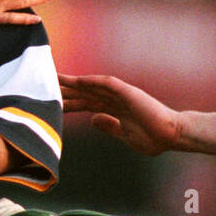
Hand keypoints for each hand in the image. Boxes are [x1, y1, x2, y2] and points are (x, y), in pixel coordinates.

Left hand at [59, 72, 182, 155]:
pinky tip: (79, 79)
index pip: (84, 103)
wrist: (173, 136)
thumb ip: (109, 127)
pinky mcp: (129, 93)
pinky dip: (94, 81)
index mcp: (112, 109)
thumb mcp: (125, 135)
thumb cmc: (153, 138)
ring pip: (92, 85)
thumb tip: (93, 120)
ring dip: (74, 81)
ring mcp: (121, 95)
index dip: (68, 102)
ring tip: (55, 77)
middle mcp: (114, 99)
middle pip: (84, 92)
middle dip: (64, 90)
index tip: (49, 102)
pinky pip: (109, 84)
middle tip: (42, 85)